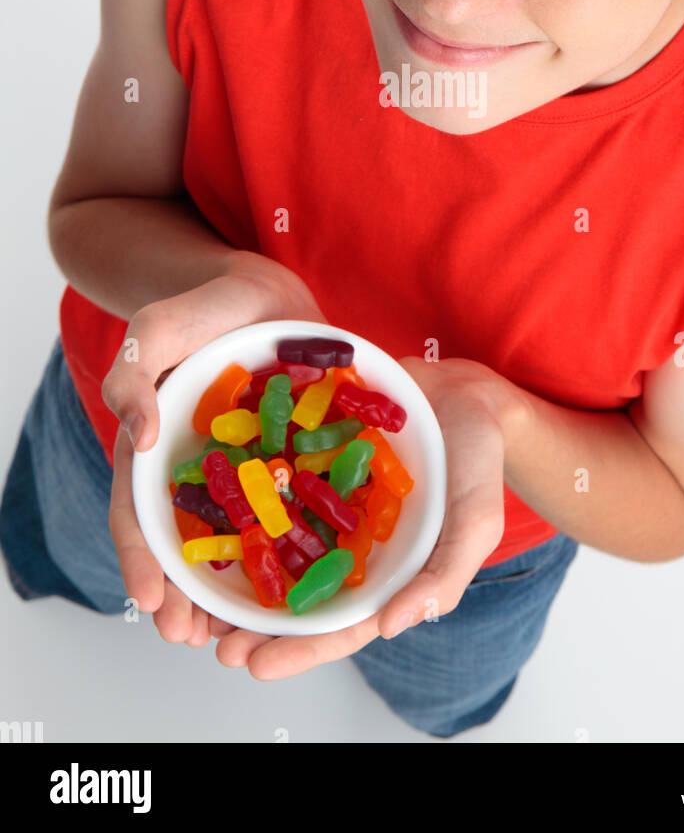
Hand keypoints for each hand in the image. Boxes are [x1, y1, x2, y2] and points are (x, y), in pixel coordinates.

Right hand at [103, 252, 327, 646]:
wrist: (264, 287)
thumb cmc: (202, 306)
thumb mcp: (159, 327)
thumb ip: (136, 373)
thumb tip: (138, 435)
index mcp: (154, 449)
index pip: (137, 515)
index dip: (141, 561)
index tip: (152, 602)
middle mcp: (195, 470)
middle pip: (183, 543)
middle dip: (184, 596)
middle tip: (196, 639)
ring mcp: (242, 470)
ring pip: (234, 540)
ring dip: (232, 588)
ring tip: (242, 633)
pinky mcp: (287, 462)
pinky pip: (287, 510)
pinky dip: (287, 548)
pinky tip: (304, 581)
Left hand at [209, 355, 510, 679]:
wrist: (468, 386)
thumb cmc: (478, 459)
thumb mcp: (477, 520)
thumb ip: (443, 575)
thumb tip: (391, 628)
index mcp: (387, 571)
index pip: (339, 624)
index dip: (299, 648)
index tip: (256, 665)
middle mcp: (350, 542)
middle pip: (297, 593)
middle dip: (254, 623)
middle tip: (211, 640)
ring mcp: (329, 500)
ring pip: (276, 544)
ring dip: (238, 571)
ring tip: (194, 593)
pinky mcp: (314, 457)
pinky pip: (275, 482)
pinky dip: (243, 498)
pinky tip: (208, 507)